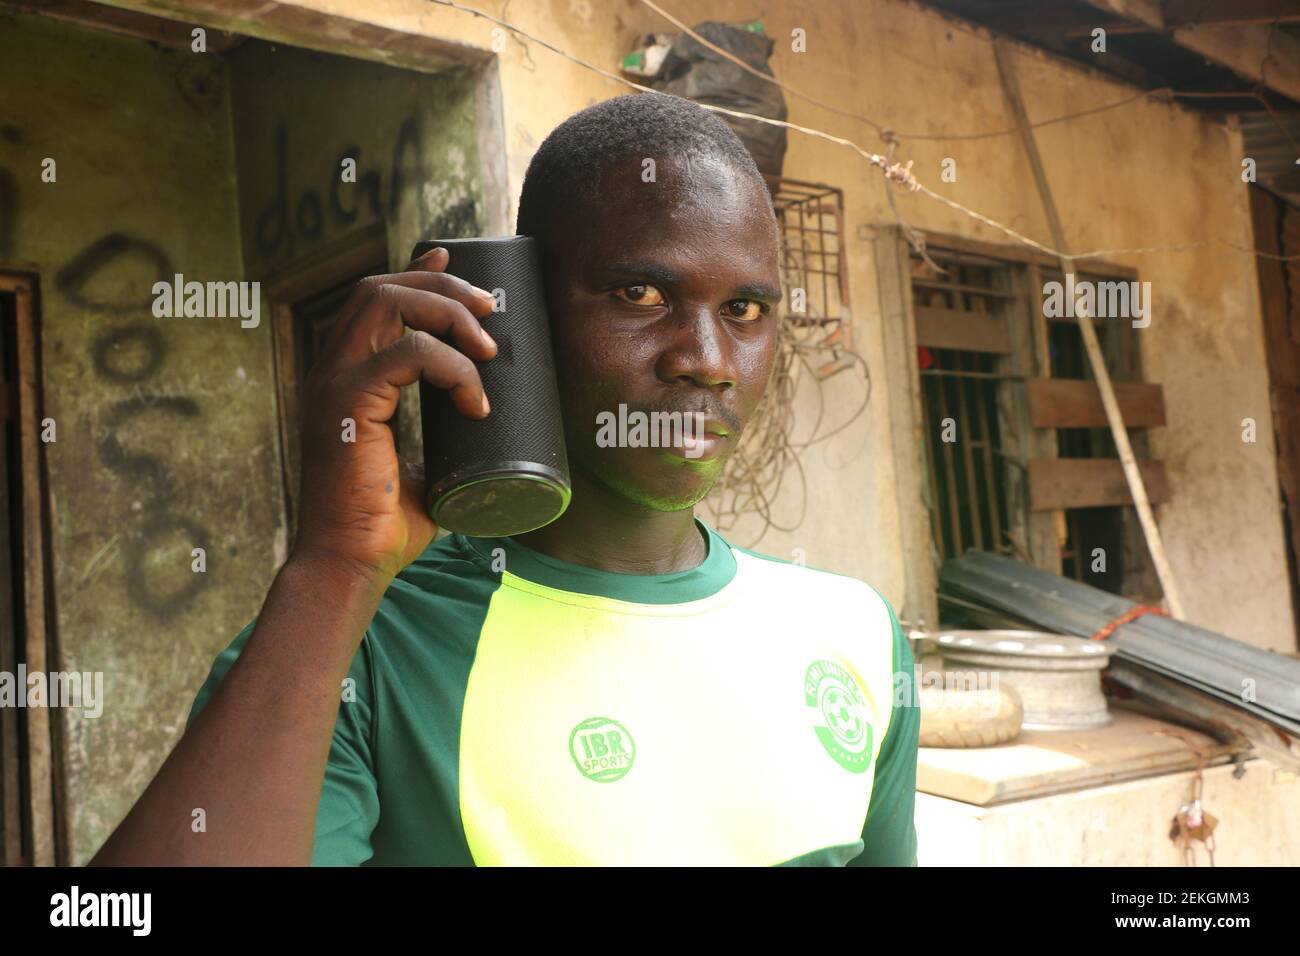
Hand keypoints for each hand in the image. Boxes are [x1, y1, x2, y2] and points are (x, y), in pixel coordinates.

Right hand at [291, 247, 497, 582]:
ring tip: (488, 347)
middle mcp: (332, 371)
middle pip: (381, 287)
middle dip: (441, 286)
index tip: (455, 260)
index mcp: (345, 379)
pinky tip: (474, 399)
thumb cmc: (385, 526)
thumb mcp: (425, 470)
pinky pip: (408, 354)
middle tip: (490, 310)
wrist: (352, 564)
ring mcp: (335, 383)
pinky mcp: (348, 402)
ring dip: (447, 313)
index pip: (374, 300)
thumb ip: (444, 444)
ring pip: (388, 303)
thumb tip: (490, 437)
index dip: (415, 272)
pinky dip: (451, 367)